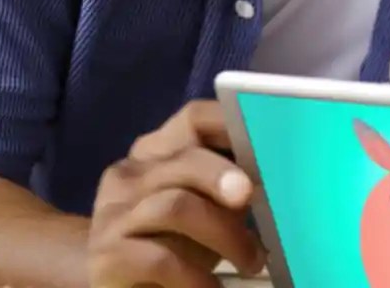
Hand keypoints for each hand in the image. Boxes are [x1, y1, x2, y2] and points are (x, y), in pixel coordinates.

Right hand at [88, 100, 264, 287]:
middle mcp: (130, 174)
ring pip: (175, 207)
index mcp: (158, 151)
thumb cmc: (177, 240)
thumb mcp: (209, 206)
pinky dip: (196, 276)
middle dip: (227, 180)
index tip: (270, 143)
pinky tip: (213, 287)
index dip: (233, 124)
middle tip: (254, 202)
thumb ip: (232, 184)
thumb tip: (283, 177)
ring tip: (251, 260)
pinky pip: (160, 259)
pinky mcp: (106, 256)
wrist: (123, 285)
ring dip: (225, 235)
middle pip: (187, 160)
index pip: (195, 118)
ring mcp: (114, 214)